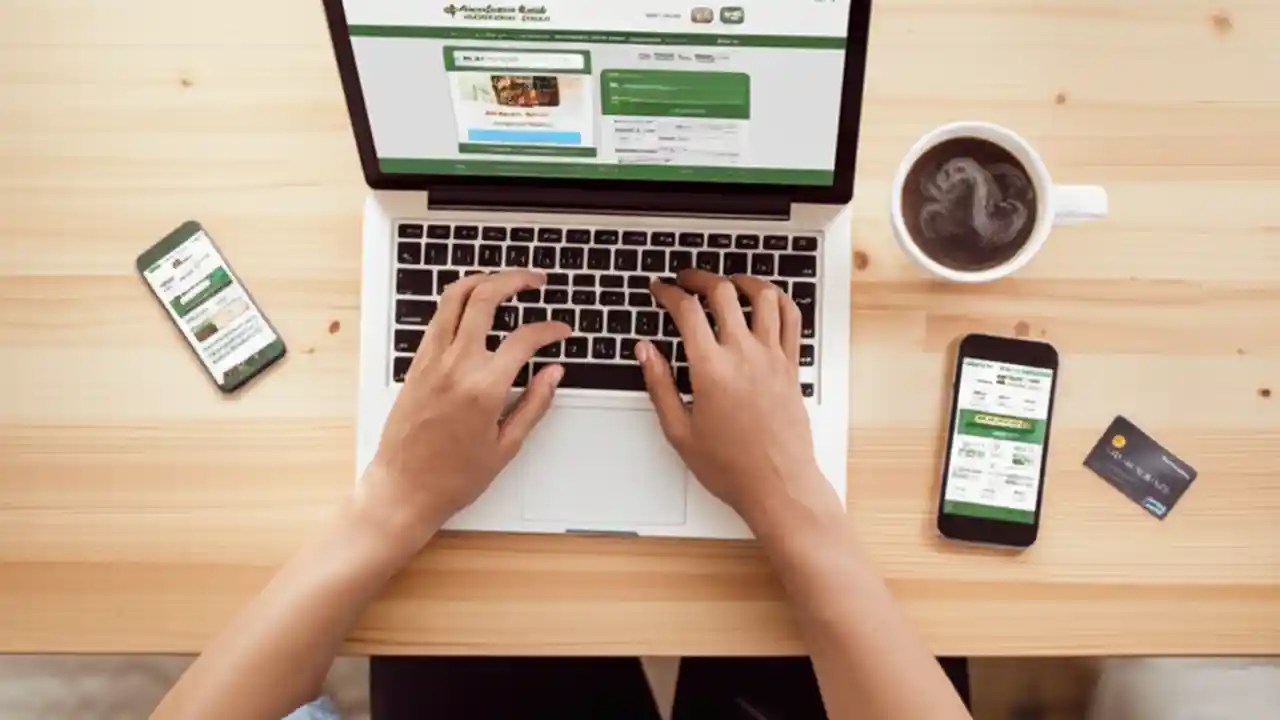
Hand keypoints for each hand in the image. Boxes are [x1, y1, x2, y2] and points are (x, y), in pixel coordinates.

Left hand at [355, 271, 570, 555]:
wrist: (404, 489)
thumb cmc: (452, 477)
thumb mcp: (506, 446)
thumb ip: (534, 404)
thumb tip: (554, 374)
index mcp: (483, 389)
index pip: (524, 339)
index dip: (550, 329)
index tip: (561, 331)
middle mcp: (455, 366)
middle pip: (485, 298)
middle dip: (516, 280)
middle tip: (536, 281)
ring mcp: (431, 361)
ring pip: (454, 297)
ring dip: (482, 280)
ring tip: (503, 280)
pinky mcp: (416, 364)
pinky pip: (437, 318)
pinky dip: (458, 301)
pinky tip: (473, 305)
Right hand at [637, 270, 840, 534]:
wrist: (778, 485)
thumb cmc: (731, 467)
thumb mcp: (679, 430)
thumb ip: (659, 385)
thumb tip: (646, 352)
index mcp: (711, 370)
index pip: (686, 311)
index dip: (668, 292)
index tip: (659, 289)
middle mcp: (744, 355)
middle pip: (722, 292)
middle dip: (699, 278)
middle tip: (686, 279)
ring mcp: (772, 358)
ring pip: (762, 296)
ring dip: (742, 280)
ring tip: (727, 281)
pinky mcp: (791, 367)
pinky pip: (791, 319)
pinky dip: (778, 300)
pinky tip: (767, 300)